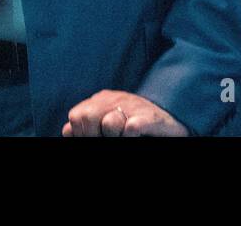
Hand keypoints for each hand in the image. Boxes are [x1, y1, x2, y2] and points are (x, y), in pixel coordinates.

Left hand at [62, 90, 188, 136]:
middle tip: (104, 139)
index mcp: (102, 100)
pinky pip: (131, 127)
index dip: (79, 132)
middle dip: (91, 134)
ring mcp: (132, 107)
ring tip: (122, 136)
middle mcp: (115, 100)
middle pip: (87, 116)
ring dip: (112, 135)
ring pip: (109, 123)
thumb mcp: (109, 118)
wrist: (172, 117)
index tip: (89, 139)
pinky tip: (132, 136)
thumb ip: (89, 122)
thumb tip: (68, 130)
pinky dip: (128, 135)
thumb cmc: (137, 121)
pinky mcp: (149, 118)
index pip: (77, 116)